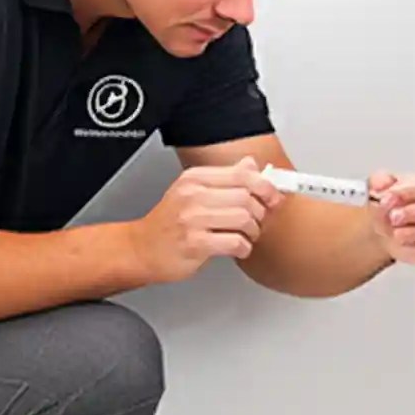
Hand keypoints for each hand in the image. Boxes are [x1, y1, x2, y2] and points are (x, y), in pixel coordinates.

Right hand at [128, 156, 284, 283]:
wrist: (141, 249)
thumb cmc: (168, 223)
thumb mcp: (192, 191)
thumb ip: (224, 178)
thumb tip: (252, 165)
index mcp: (194, 179)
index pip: (241, 173)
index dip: (265, 186)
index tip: (273, 197)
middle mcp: (192, 195)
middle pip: (246, 196)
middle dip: (260, 212)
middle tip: (258, 221)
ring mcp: (192, 220)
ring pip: (244, 218)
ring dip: (253, 231)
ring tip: (245, 236)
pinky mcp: (195, 244)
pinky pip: (235, 242)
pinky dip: (243, 248)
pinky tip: (237, 248)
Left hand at [366, 170, 414, 265]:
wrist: (382, 225)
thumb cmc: (389, 204)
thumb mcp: (378, 186)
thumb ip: (379, 182)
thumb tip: (382, 184)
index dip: (410, 191)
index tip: (388, 198)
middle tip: (393, 216)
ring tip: (394, 232)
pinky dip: (413, 250)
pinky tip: (399, 244)